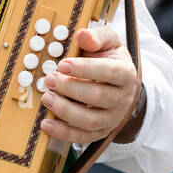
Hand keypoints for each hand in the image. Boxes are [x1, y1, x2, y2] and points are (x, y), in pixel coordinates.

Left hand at [40, 23, 138, 145]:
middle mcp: (122, 99)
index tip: (63, 64)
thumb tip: (83, 35)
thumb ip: (97, 36)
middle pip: (97, 97)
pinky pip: (83, 137)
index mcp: (126, 74)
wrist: (118, 84)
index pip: (109, 72)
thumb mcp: (109, 42)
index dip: (85, 69)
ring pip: (90, 120)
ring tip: (46, 98)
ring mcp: (112, 118)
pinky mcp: (100, 132)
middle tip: (49, 80)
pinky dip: (64, 133)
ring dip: (65, 111)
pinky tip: (47, 124)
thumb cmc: (109, 59)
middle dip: (70, 89)